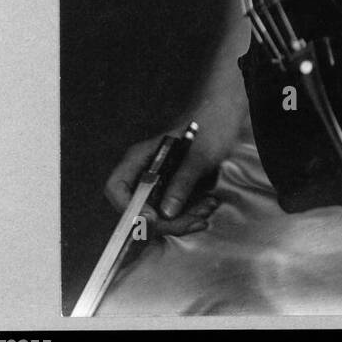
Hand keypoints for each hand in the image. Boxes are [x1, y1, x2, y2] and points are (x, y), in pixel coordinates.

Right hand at [104, 125, 228, 236]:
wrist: (224, 119)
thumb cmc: (209, 127)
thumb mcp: (200, 154)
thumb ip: (183, 181)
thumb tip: (165, 214)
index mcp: (140, 158)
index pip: (117, 188)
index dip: (129, 207)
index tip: (154, 218)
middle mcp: (144, 173)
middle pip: (139, 210)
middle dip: (166, 222)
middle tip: (194, 221)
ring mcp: (158, 185)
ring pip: (159, 216)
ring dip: (183, 220)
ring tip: (208, 207)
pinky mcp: (173, 193)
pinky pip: (175, 214)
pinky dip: (191, 215)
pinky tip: (209, 204)